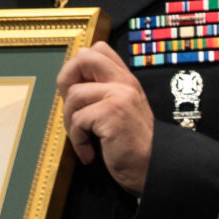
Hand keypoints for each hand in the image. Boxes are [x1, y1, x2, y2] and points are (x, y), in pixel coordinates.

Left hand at [57, 41, 155, 194]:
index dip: (78, 67)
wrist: (153, 168)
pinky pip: (77, 120)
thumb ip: (103, 92)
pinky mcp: (112, 113)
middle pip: (83, 58)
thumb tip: (69, 85)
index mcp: (125, 79)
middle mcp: (124, 82)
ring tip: (83, 139)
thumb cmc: (132, 144)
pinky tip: (89, 152)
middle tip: (71, 107)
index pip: (97, 50)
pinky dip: (78, 141)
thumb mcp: (121, 109)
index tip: (79, 92)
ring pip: (74, 95)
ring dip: (71, 123)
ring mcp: (119, 96)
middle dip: (66, 81)